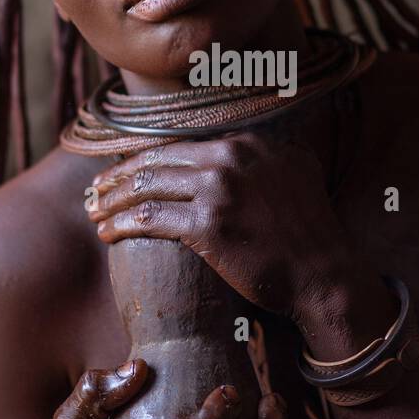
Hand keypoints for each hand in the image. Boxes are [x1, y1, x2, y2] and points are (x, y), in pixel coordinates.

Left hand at [88, 132, 354, 318]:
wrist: (324, 276)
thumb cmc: (308, 234)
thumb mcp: (296, 172)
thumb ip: (265, 154)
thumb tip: (241, 145)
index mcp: (247, 142)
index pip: (179, 143)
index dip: (144, 158)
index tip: (122, 172)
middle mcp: (232, 156)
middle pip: (157, 158)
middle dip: (118, 175)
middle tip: (95, 191)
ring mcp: (220, 188)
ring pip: (147, 185)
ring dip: (112, 199)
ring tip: (94, 213)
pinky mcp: (209, 224)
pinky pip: (150, 218)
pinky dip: (121, 224)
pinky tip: (107, 233)